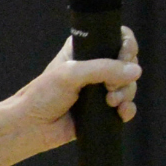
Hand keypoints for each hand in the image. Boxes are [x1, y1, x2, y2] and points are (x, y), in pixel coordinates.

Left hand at [0, 27, 139, 160]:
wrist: (30, 127)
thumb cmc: (42, 96)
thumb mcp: (70, 74)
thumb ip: (103, 69)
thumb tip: (135, 71)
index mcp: (85, 50)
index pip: (117, 38)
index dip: (127, 46)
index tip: (125, 57)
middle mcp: (95, 68)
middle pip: (128, 64)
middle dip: (126, 76)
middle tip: (110, 88)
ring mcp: (100, 89)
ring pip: (129, 86)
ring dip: (126, 94)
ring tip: (111, 103)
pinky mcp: (102, 110)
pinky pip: (125, 107)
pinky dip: (127, 109)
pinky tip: (121, 114)